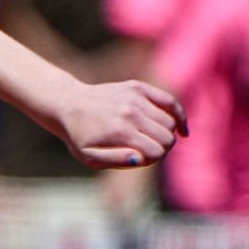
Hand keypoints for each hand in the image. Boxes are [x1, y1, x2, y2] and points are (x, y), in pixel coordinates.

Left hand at [55, 79, 185, 169]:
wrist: (67, 104)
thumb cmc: (79, 136)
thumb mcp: (89, 157)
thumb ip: (116, 161)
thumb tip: (141, 159)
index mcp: (119, 132)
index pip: (156, 152)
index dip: (153, 160)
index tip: (142, 159)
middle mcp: (130, 113)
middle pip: (167, 137)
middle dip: (162, 148)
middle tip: (147, 149)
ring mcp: (135, 98)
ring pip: (170, 122)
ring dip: (166, 134)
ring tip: (153, 139)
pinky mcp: (137, 87)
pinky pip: (169, 101)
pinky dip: (178, 115)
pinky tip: (181, 129)